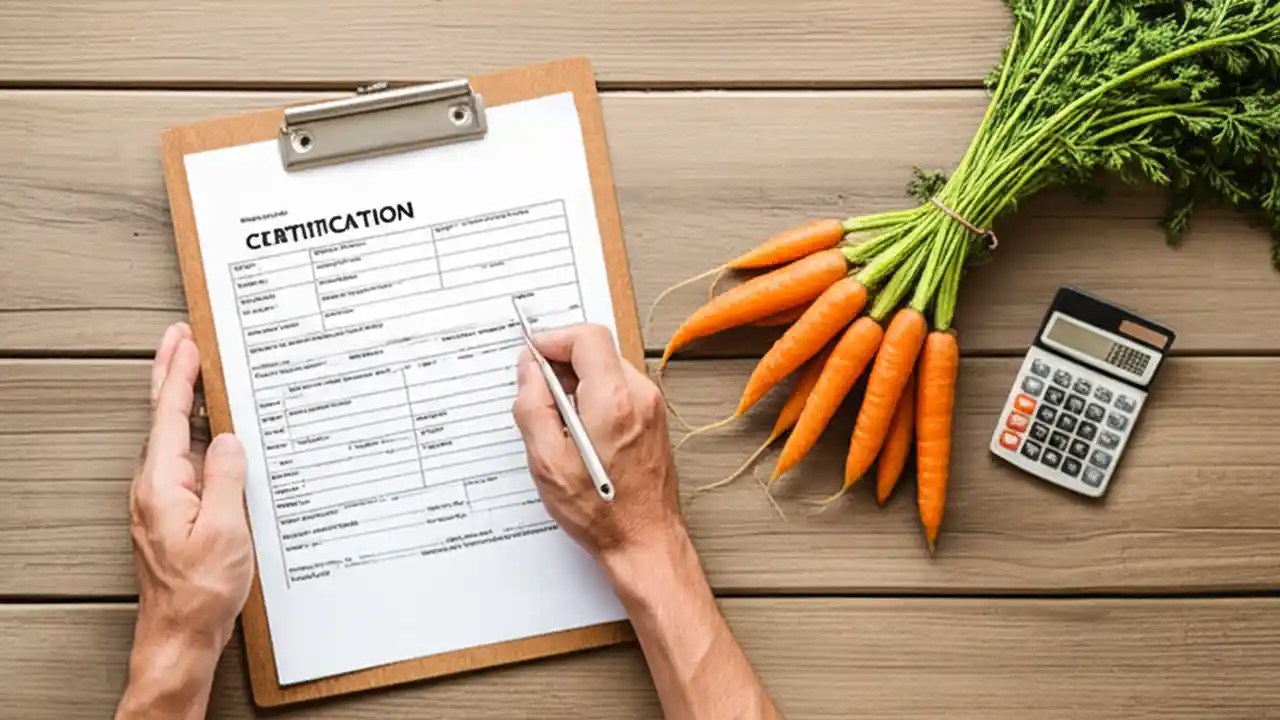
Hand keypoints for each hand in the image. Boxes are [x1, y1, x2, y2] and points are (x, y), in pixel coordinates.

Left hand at [117, 323, 253, 719]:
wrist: (181, 634)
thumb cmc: (201, 590)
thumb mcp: (226, 528)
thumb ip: (227, 477)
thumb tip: (230, 440)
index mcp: (163, 484)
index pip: (172, 415)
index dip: (180, 375)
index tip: (186, 342)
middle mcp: (155, 488)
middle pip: (163, 419)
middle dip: (170, 375)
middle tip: (178, 340)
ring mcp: (162, 502)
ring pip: (173, 438)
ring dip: (183, 402)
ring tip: (193, 373)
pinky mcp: (174, 516)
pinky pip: (185, 462)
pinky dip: (195, 434)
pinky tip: (211, 434)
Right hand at [512, 324, 682, 562]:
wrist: (645, 540)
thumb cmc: (601, 511)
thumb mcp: (546, 461)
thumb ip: (533, 405)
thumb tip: (529, 369)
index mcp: (612, 401)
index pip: (586, 337)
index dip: (553, 339)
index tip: (532, 354)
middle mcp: (639, 397)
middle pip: (597, 350)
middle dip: (563, 362)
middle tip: (539, 393)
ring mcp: (652, 407)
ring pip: (608, 369)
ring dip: (578, 382)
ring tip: (560, 421)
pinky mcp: (654, 419)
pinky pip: (620, 389)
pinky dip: (595, 396)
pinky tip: (581, 431)